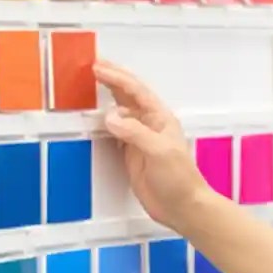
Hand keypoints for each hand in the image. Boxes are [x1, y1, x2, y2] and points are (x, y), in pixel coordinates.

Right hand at [93, 59, 208, 229]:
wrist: (182, 206)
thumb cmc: (178, 178)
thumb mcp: (159, 151)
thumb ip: (134, 133)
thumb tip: (109, 116)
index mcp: (160, 118)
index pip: (136, 92)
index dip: (117, 78)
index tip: (97, 68)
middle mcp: (149, 124)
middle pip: (128, 97)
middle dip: (112, 80)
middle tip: (92, 66)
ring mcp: (140, 139)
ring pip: (120, 112)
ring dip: (106, 99)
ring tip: (89, 86)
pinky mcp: (132, 154)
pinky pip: (115, 133)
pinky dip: (104, 123)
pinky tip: (95, 118)